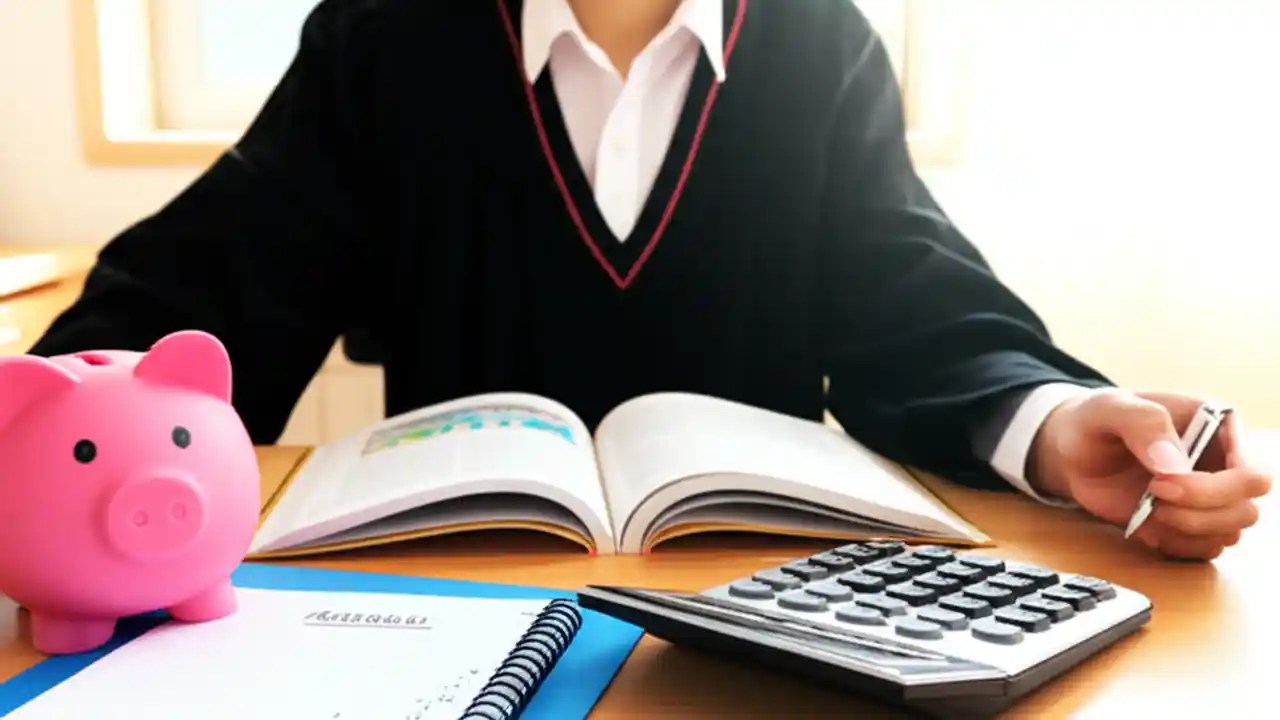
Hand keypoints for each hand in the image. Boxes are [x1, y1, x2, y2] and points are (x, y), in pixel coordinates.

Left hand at [1028, 388, 1270, 559]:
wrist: (1072, 452)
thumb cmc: (1095, 421)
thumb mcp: (1110, 409)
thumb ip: (1143, 425)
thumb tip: (1175, 466)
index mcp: (1218, 426)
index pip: (1250, 471)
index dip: (1216, 487)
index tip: (1162, 483)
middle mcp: (1222, 463)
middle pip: (1246, 508)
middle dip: (1201, 512)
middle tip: (1154, 496)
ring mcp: (1209, 497)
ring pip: (1230, 532)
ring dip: (1188, 530)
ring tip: (1148, 509)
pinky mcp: (1190, 522)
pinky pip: (1205, 549)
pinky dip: (1178, 545)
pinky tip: (1148, 527)